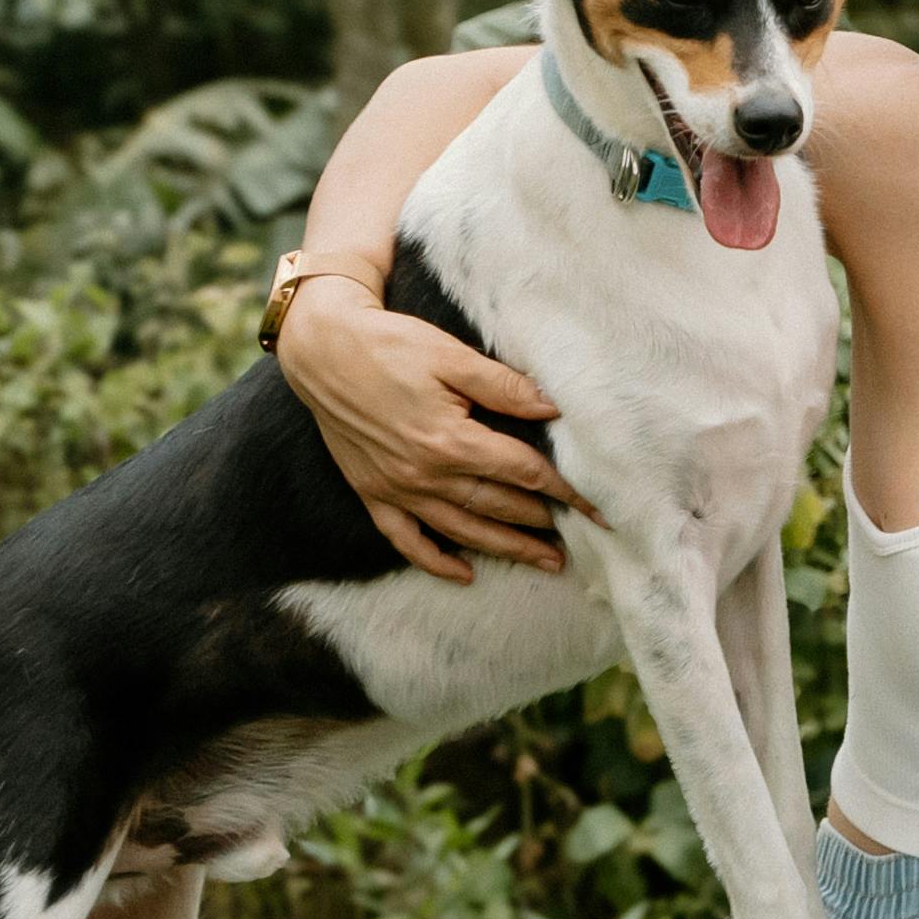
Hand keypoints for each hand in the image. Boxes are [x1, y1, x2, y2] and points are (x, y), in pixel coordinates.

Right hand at [280, 281, 596, 577]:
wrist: (321, 349)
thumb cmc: (389, 344)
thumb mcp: (451, 355)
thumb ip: (504, 386)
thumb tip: (553, 409)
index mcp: (450, 439)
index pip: (523, 472)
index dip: (565, 489)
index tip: (597, 506)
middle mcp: (424, 474)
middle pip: (498, 506)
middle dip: (543, 523)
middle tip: (581, 538)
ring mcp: (396, 489)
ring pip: (462, 530)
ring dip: (506, 548)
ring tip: (546, 562)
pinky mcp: (372, 493)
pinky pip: (406, 540)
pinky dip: (434, 561)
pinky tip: (464, 574)